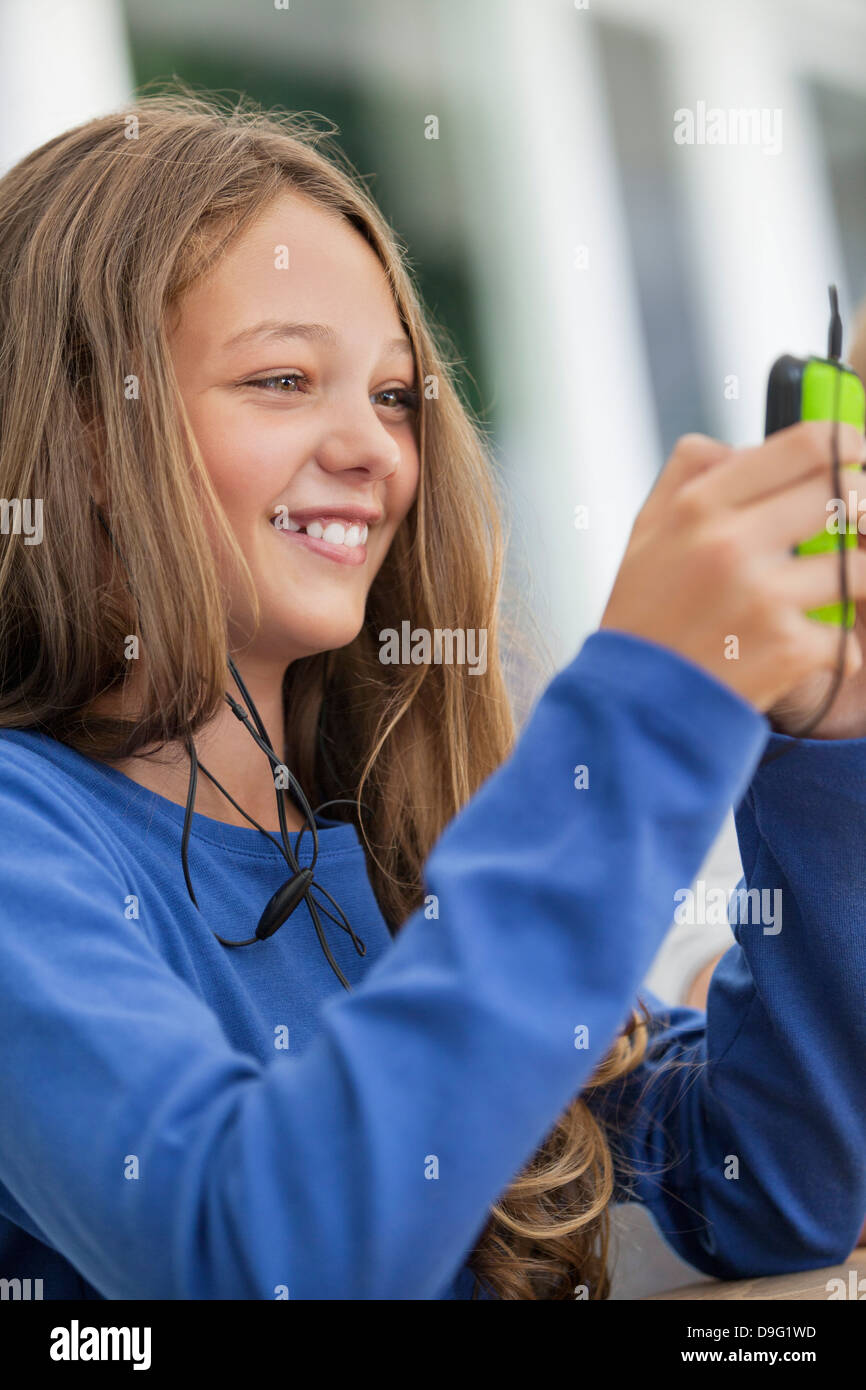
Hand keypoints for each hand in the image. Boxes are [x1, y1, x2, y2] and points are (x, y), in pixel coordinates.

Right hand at [600, 422, 865, 713]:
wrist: (630, 709)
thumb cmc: (642, 621)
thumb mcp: (645, 532)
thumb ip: (687, 475)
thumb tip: (742, 446)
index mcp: (699, 506)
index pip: (804, 445)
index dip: (848, 442)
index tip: (857, 454)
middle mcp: (731, 544)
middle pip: (846, 493)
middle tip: (861, 522)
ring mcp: (763, 598)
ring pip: (860, 567)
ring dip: (859, 581)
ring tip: (842, 592)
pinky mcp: (786, 650)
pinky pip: (848, 639)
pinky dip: (840, 649)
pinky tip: (811, 651)